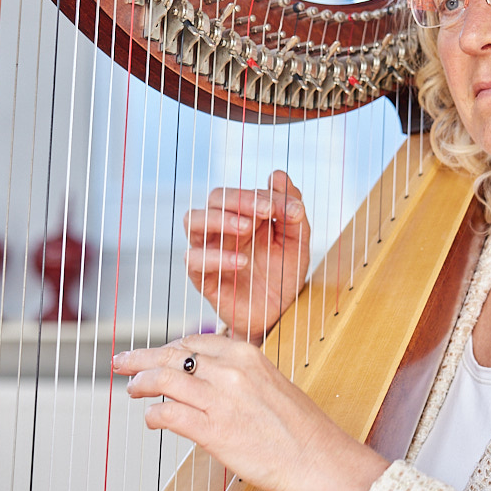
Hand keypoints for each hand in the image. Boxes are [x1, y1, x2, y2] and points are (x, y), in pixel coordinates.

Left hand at [112, 335, 387, 490]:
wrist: (318, 459)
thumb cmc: (298, 429)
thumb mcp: (269, 383)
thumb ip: (237, 373)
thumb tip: (206, 372)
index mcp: (245, 354)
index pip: (191, 342)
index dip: (165, 348)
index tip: (150, 354)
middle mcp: (230, 371)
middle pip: (171, 355)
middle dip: (139, 357)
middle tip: (120, 362)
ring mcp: (220, 400)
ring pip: (163, 379)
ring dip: (140, 383)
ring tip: (131, 390)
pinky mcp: (213, 431)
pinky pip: (168, 413)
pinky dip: (152, 414)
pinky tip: (151, 419)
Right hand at [184, 170, 309, 344]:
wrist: (279, 315)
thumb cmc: (284, 276)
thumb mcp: (297, 242)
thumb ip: (291, 210)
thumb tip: (278, 175)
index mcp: (244, 215)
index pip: (243, 192)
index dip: (262, 195)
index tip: (286, 208)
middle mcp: (222, 229)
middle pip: (215, 198)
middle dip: (239, 200)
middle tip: (265, 211)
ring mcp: (209, 251)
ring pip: (193, 221)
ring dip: (218, 219)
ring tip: (246, 229)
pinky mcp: (202, 277)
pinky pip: (194, 259)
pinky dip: (216, 257)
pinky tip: (242, 262)